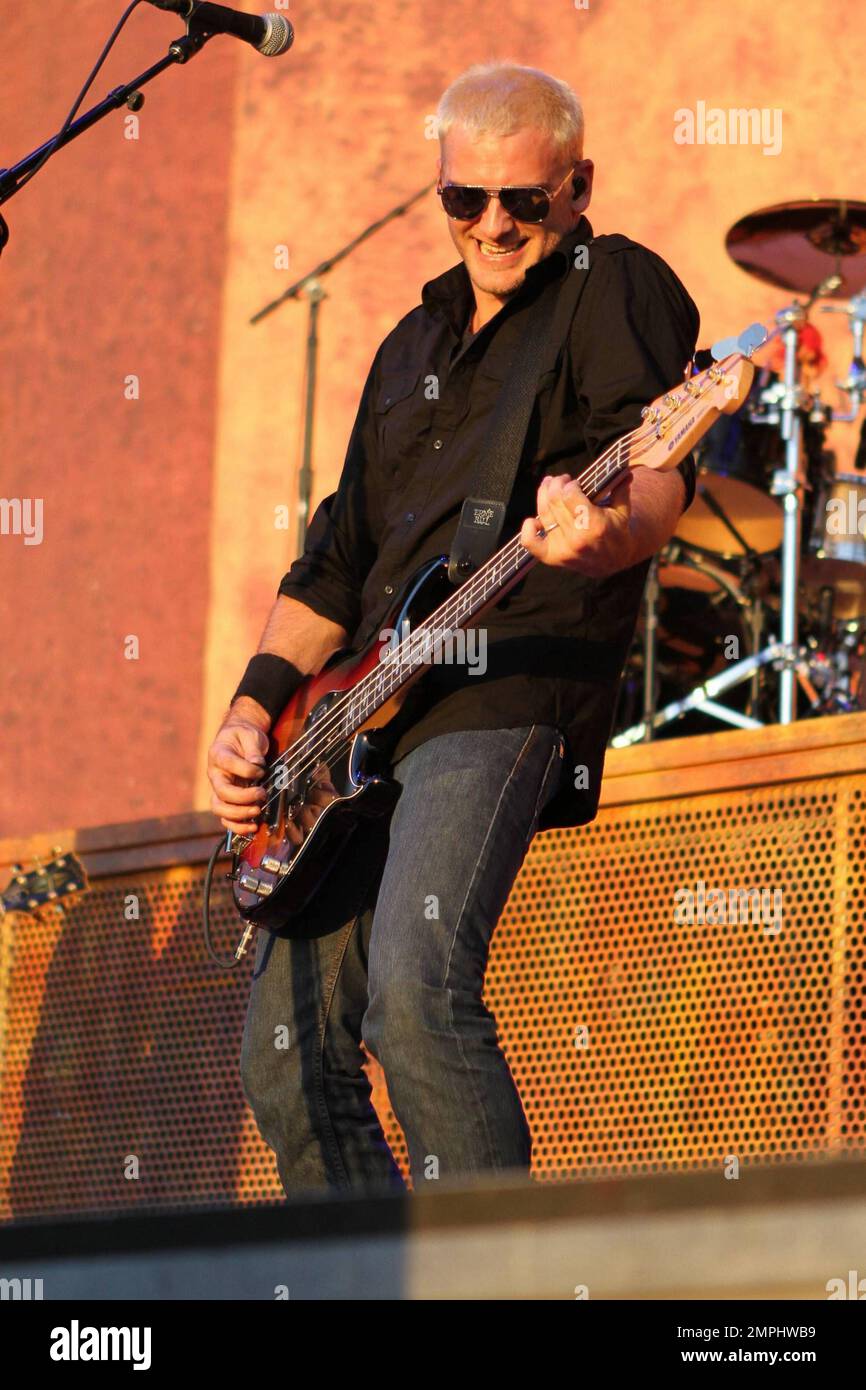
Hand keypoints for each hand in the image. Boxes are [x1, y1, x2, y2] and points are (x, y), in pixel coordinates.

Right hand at [207, 717, 269, 835]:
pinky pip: (225, 817)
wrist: (239, 738)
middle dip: (243, 797)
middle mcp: (215, 773)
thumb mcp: (251, 735)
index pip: (227, 763)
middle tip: (262, 794)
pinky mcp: (226, 799)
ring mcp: (219, 788)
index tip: (261, 770)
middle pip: (221, 791)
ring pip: (219, 807)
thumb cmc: (244, 736)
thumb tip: (257, 765)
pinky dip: (237, 825)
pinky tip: (252, 826)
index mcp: (218, 754)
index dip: (245, 770)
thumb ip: (253, 749)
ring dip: (238, 814)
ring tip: (257, 811)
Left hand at [520, 470, 633, 578]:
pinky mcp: (552, 557)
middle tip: (561, 480)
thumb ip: (621, 490)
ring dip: (543, 495)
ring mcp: (562, 549)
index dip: (570, 484)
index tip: (575, 483)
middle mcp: (576, 538)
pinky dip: (528, 528)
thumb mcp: (622, 511)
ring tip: (548, 486)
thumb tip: (624, 471)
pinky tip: (533, 520)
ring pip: (543, 514)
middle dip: (556, 484)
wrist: (612, 562)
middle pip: (555, 501)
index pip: (570, 495)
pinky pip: (530, 542)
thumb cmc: (616, 532)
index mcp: (594, 525)